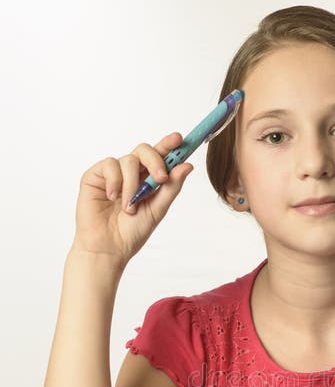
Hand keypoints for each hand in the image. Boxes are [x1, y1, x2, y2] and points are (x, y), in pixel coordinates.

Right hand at [74, 133, 193, 266]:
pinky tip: (113, 197)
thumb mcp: (158, 210)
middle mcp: (131, 173)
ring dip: (133, 185)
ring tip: (130, 208)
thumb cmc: (132, 232)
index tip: (179, 139)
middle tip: (161, 178)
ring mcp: (113, 173)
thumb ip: (171, 187)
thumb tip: (187, 166)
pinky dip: (115, 181)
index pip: (160, 156)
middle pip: (144, 150)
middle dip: (156, 160)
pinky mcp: (95, 175)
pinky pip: (109, 164)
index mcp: (148, 179)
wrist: (108, 248)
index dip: (169, 145)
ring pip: (129, 160)